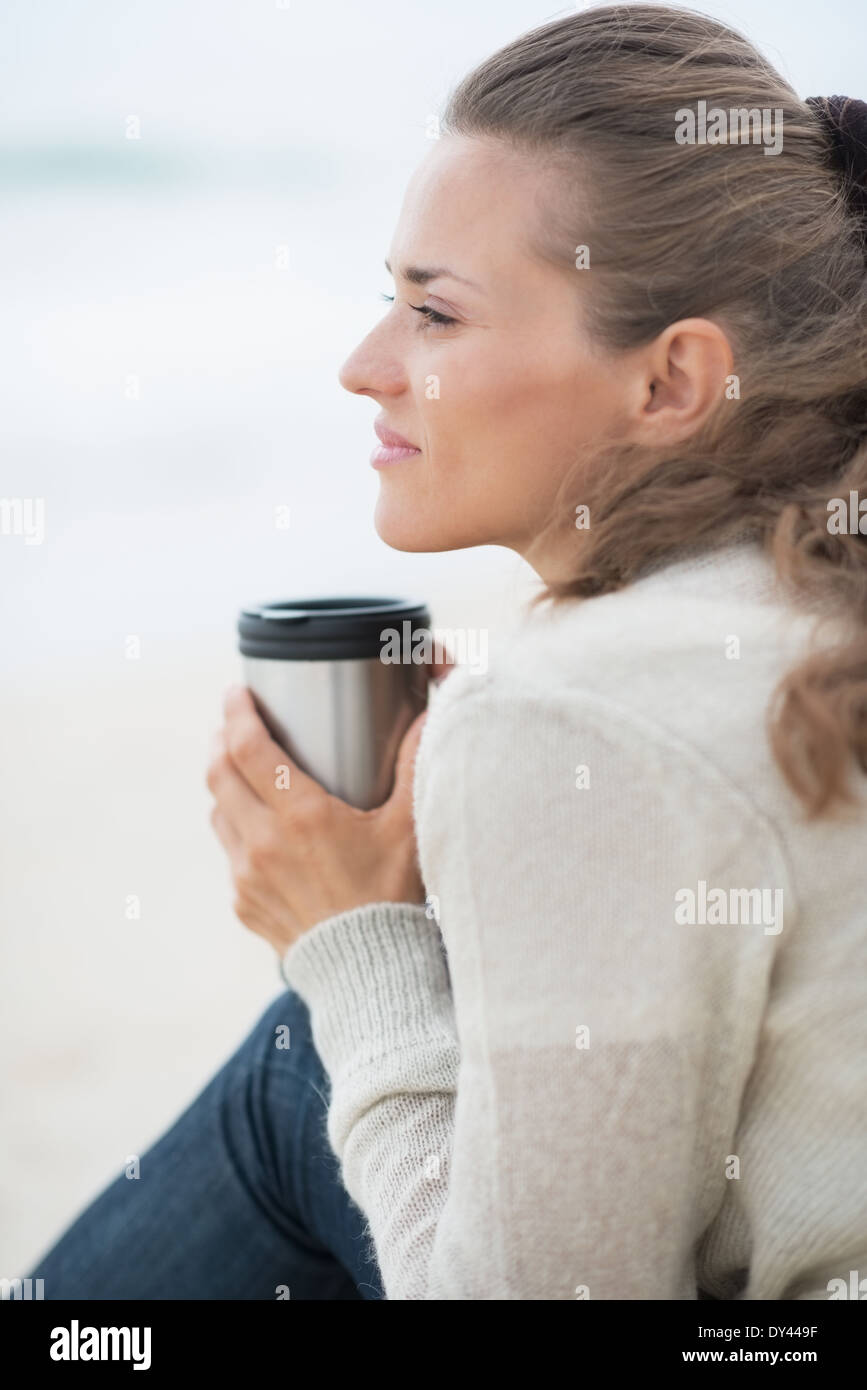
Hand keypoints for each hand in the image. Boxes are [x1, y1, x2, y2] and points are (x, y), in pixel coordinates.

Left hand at [206, 686, 429, 954]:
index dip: (238, 713)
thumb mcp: (410, 829)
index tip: (239, 693)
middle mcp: (263, 843)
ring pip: (218, 812)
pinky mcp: (243, 904)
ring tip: (245, 770)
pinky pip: (229, 853)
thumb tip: (427, 713)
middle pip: (219, 773)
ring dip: (226, 784)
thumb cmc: (395, 899)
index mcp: (301, 817)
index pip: (248, 748)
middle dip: (222, 740)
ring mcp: (247, 876)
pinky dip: (238, 829)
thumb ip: (415, 764)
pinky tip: (261, 827)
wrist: (371, 976)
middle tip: (235, 723)